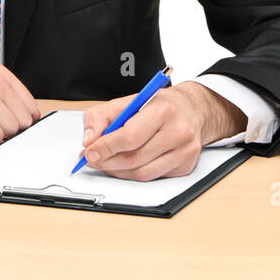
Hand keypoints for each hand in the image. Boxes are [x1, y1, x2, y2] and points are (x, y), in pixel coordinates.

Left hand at [80, 81, 246, 180]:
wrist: (190, 110)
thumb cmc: (157, 106)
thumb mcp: (127, 101)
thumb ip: (101, 116)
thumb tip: (89, 140)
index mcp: (163, 110)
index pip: (129, 136)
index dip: (106, 147)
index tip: (89, 152)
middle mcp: (178, 131)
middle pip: (134, 158)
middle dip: (107, 162)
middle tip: (92, 159)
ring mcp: (185, 151)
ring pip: (142, 173)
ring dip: (118, 172)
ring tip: (105, 163)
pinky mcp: (185, 166)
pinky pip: (152, 178)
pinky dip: (133, 175)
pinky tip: (124, 166)